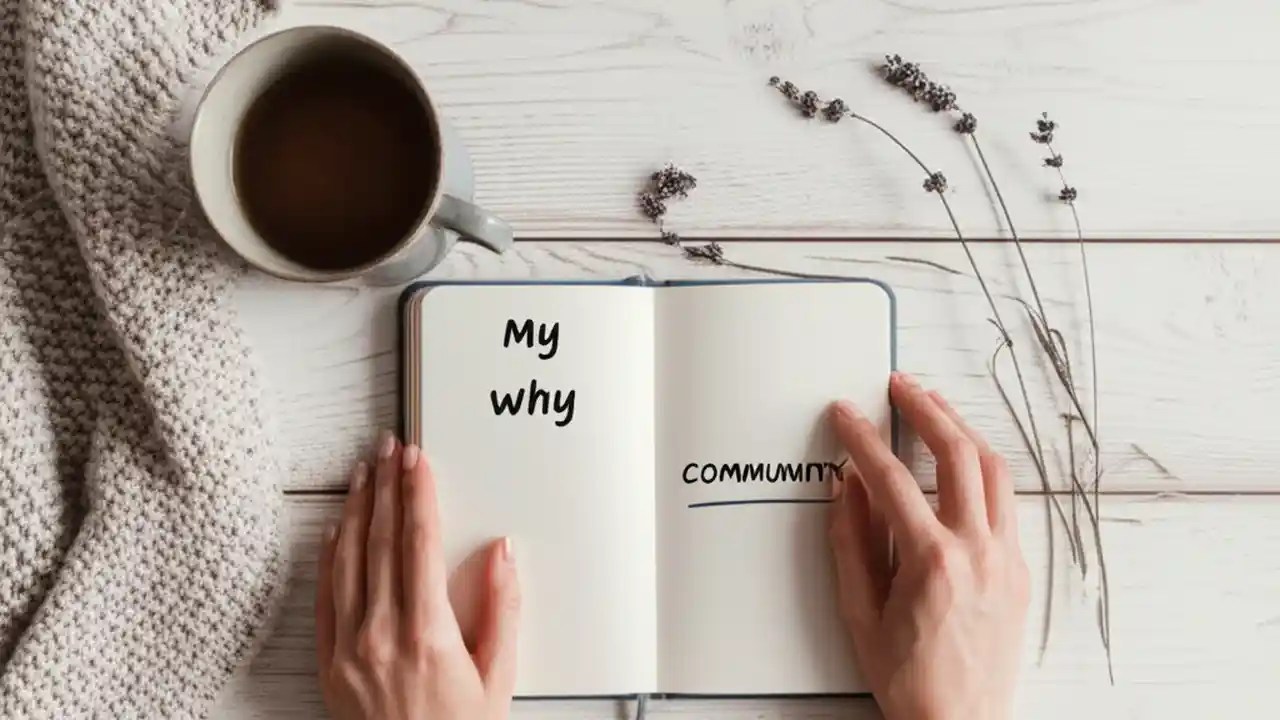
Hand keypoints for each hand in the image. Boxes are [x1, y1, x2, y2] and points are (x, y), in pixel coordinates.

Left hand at [316, 432, 520, 719]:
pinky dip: (330, 554)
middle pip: (381, 539)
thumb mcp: (498, 677)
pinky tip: (336, 527)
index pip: (420, 542)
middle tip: (390, 449)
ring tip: (363, 472)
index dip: (419, 494)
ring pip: (348, 558)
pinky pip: (325, 594)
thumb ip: (502, 609)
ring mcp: (348, 646)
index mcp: (428, 633)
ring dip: (356, 508)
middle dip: (387, 486)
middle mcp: (381, 633)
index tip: (418, 461)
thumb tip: (501, 554)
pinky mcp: (328, 661)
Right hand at [827, 373, 1029, 719]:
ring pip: (994, 470)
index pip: (892, 478)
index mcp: (933, 562)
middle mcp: (978, 552)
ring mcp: (1006, 558)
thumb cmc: (909, 680)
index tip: (847, 414)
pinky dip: (984, 469)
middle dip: (926, 409)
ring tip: (935, 409)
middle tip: (900, 386)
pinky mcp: (1020, 570)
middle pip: (957, 454)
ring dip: (963, 430)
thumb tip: (847, 488)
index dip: (864, 437)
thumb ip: (851, 541)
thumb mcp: (859, 611)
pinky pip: (1006, 501)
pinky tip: (964, 462)